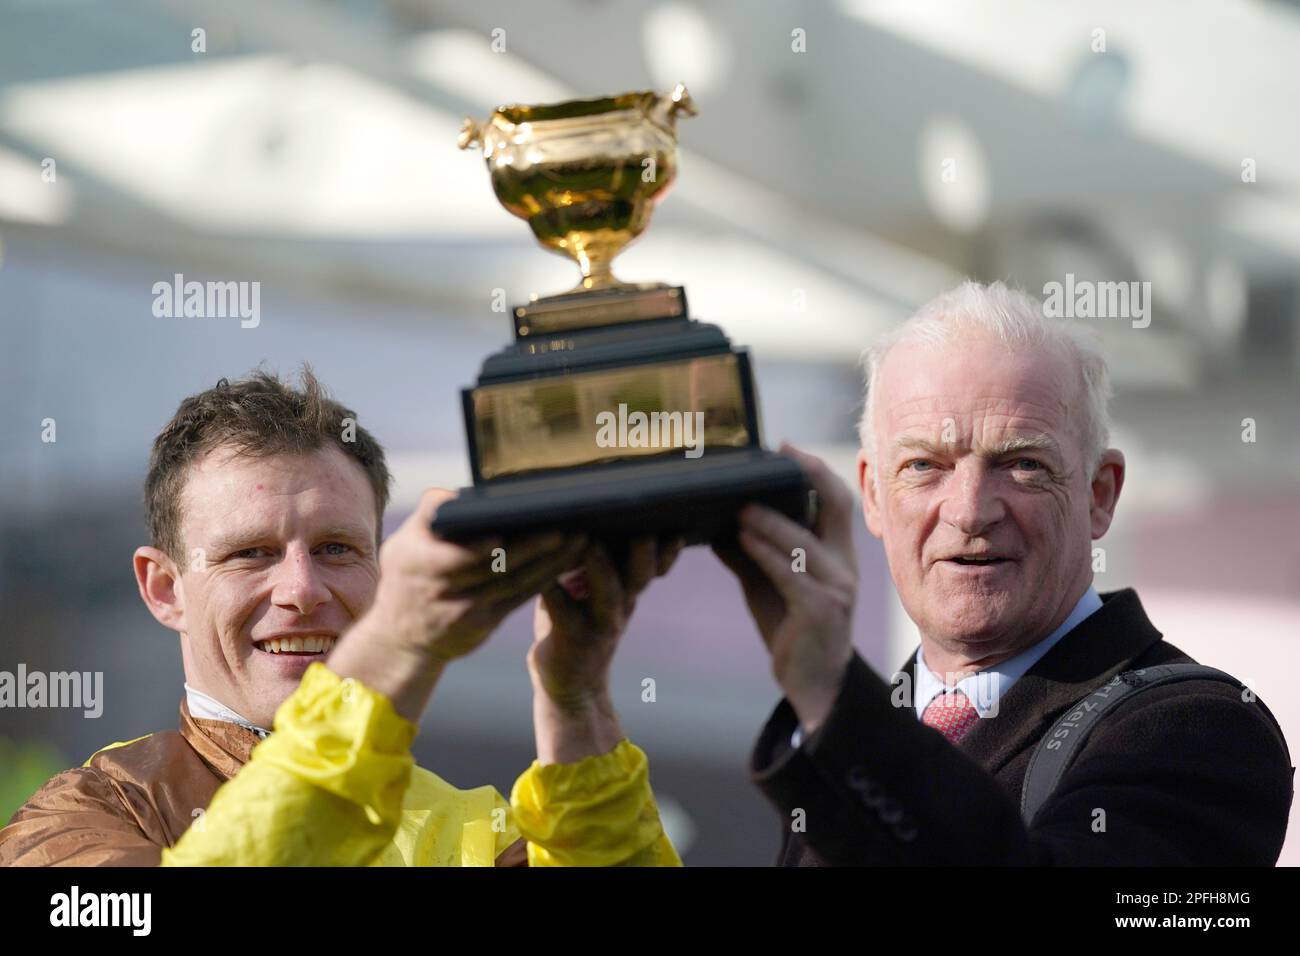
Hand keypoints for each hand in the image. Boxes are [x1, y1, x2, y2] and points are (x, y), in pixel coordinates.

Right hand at [329, 489, 586, 723]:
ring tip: (579, 539)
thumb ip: (428, 516)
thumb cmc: (406, 576)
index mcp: (418, 563)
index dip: (481, 548)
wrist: (401, 638)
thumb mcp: (401, 544)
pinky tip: (568, 561)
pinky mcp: (484, 624)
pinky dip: (545, 579)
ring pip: (515, 583)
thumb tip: (454, 495)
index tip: (507, 531)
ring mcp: (465, 611)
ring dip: (550, 562)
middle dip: (534, 548)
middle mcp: (441, 590)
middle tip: (566, 527)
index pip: (455, 555)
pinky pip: (520, 598)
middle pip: (496, 568)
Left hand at [527, 535, 683, 763]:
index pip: (655, 568)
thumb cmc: (577, 627)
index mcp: (627, 593)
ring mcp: (597, 625)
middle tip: (644, 530)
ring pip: (608, 596)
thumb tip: (593, 520)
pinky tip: (543, 573)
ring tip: (593, 544)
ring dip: (603, 570)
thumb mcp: (597, 597)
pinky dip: (553, 591)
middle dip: (644, 554)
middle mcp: (619, 608)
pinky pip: (560, 610)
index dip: (666, 552)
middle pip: (639, 578)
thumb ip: (599, 564)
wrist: (570, 688)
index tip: (676, 529)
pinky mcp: (569, 638)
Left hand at [712, 444, 856, 732]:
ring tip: (739, 506)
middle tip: (770, 461)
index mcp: (837, 553)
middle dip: (806, 476)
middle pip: (835, 506)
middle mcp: (844, 565)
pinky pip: (792, 574)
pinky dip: (765, 553)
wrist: (815, 686)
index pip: (837, 499)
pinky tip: (742, 540)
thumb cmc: (794, 629)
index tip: (786, 446)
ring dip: (770, 521)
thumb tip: (714, 525)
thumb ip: (748, 554)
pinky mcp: (821, 612)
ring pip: (804, 541)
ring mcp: (837, 588)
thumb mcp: (768, 585)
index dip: (815, 469)